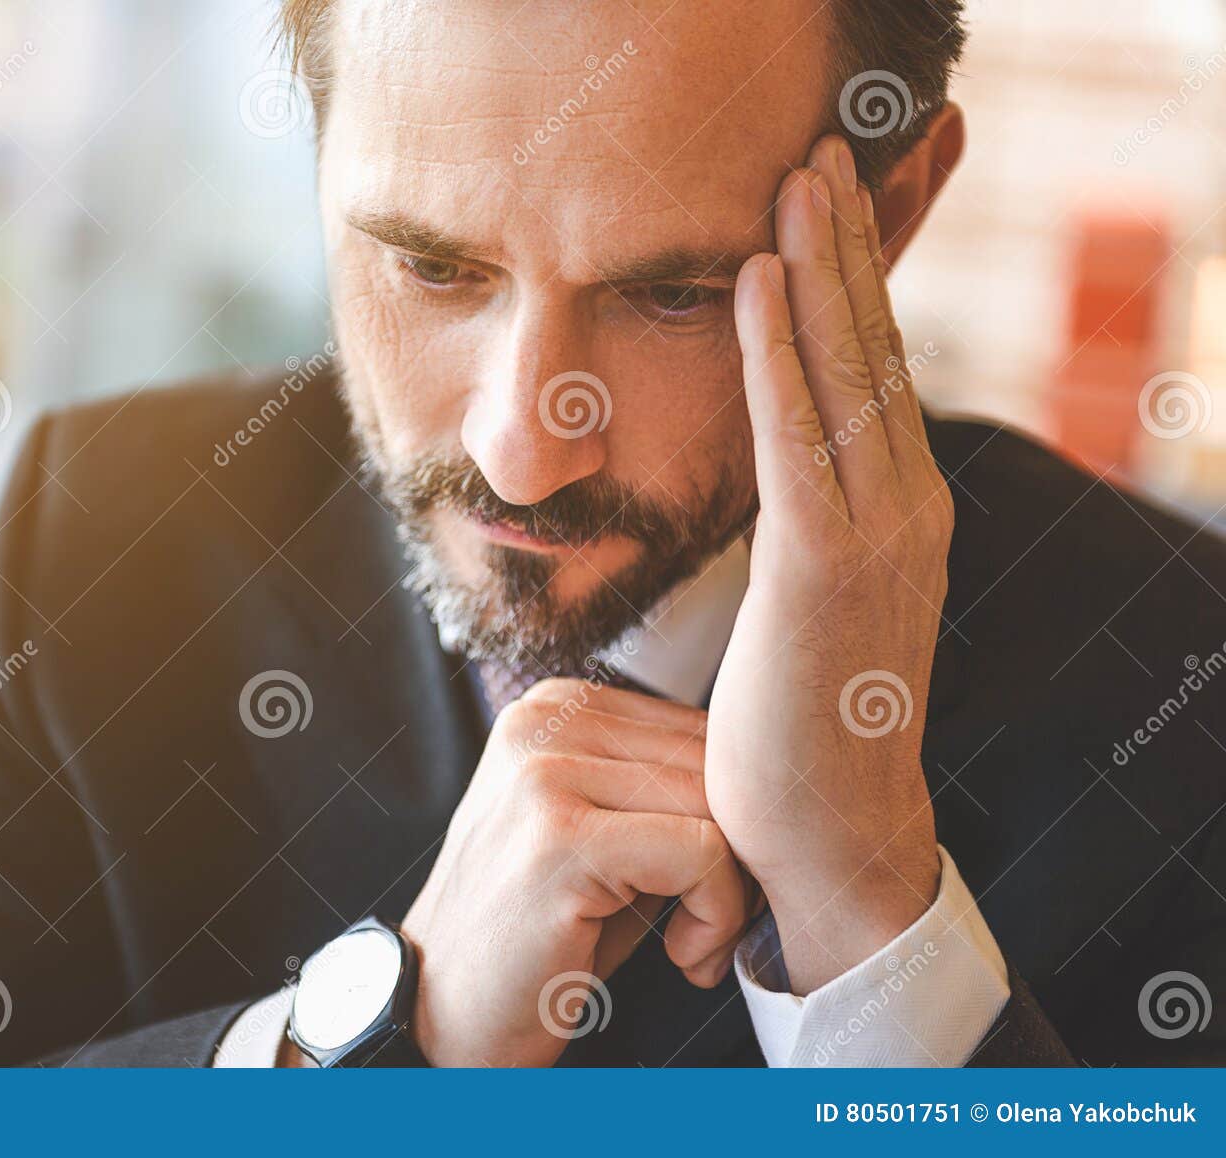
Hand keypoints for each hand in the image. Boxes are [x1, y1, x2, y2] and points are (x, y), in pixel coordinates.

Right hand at [401, 678, 751, 1065]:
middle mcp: (540, 724)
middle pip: (713, 763)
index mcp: (550, 706)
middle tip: (712, 927)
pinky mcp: (560, 837)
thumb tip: (772, 778)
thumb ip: (661, 786)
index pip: (700, 729)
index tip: (708, 888)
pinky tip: (682, 956)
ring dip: (732, 892)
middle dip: (741, 853)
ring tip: (693, 943)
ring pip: (717, 803)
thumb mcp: (596, 832)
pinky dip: (718, 915)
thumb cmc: (536, 933)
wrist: (439, 1012)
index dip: (730, 814)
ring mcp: (543, 775)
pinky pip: (702, 853)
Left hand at [704, 135, 950, 992]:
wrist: (830, 836)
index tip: (821, 213)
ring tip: (798, 180)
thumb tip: (784, 487)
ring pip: (844, 373)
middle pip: (872, 353)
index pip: (875, 379)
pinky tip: (756, 282)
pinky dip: (776, 350)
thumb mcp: (815, 607)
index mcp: (900, 516)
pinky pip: (794, 434)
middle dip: (845, 250)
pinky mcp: (820, 566)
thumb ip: (812, 534)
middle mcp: (905, 509)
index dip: (851, 288)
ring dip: (818, 268)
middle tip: (820, 156)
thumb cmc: (804, 727)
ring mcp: (873, 535)